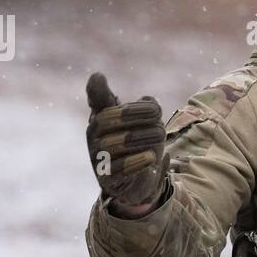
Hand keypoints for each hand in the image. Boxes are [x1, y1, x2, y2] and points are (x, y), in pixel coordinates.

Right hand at [85, 72, 168, 212]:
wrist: (139, 180)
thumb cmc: (140, 145)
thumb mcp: (146, 124)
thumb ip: (148, 108)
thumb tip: (150, 100)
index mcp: (103, 118)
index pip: (97, 100)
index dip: (96, 88)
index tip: (101, 76)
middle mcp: (95, 136)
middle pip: (106, 120)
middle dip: (135, 115)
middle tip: (159, 117)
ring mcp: (98, 157)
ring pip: (113, 143)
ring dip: (141, 137)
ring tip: (161, 136)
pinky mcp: (107, 177)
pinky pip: (119, 168)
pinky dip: (137, 161)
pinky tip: (151, 156)